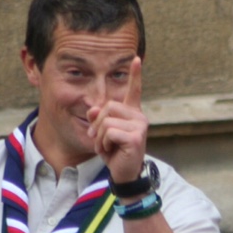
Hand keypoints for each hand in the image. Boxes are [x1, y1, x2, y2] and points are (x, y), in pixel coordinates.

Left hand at [87, 57, 148, 183]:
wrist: (123, 173)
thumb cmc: (114, 152)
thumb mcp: (102, 133)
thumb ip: (97, 118)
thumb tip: (93, 109)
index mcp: (132, 113)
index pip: (134, 90)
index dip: (135, 74)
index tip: (136, 58)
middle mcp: (139, 117)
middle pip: (108, 107)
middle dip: (97, 125)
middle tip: (101, 140)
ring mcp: (139, 126)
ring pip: (106, 121)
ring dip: (99, 137)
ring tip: (107, 147)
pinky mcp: (135, 137)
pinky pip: (109, 132)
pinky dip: (103, 144)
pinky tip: (111, 151)